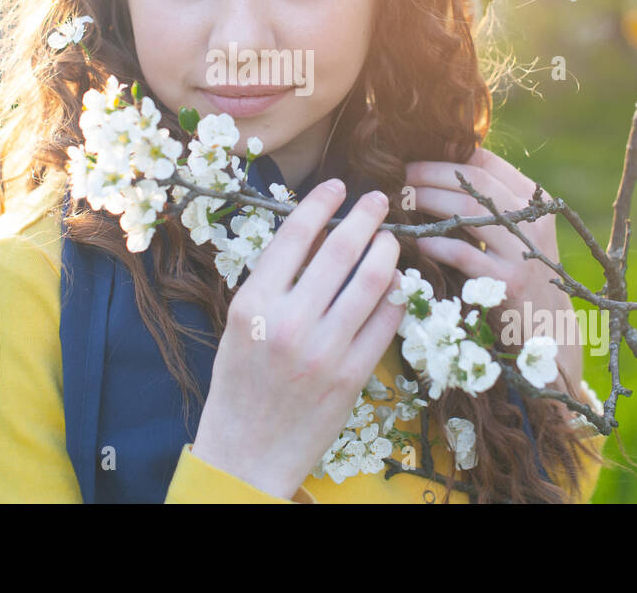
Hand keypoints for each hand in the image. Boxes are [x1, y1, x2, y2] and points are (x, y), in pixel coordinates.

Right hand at [190, 180, 404, 499]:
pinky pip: (385, 323)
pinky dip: (396, 296)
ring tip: (391, 239)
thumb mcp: (240, 323)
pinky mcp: (351, 377)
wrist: (247, 450)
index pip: (294, 235)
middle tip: (377, 200)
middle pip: (340, 250)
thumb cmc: (239, 381)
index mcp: (253, 303)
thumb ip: (273, 281)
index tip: (337, 185)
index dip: (321, 202)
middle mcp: (289, 322)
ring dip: (388, 251)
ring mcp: (324, 350)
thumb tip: (315, 232)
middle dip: (365, 216)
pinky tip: (398, 283)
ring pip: (372, 282)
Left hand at [404, 146, 582, 395]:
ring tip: (402, 200)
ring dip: (427, 200)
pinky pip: (463, 253)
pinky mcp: (507, 281)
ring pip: (468, 210)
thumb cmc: (517, 274)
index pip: (486, 162)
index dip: (446, 156)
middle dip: (430, 173)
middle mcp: (532, 220)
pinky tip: (416, 241)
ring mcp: (522, 250)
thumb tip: (432, 173)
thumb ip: (486, 204)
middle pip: (474, 181)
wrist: (547, 329)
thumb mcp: (513, 232)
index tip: (413, 158)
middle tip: (400, 176)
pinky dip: (434, 243)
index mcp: (533, 201)